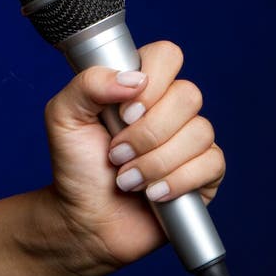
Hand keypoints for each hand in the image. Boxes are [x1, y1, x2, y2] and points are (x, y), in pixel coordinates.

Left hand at [42, 41, 224, 275]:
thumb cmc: (75, 165)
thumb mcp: (64, 116)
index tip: (124, 113)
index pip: (167, 56)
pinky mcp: (204, 173)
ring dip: (156, 162)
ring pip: (199, 132)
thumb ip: (88, 84)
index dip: (152, 81)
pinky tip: (153, 193)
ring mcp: (190, 139)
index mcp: (140, 85)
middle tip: (117, 154)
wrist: (83, 219)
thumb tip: (133, 80)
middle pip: (188, 95)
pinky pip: (211, 163)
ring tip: (127, 180)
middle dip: (147, 133)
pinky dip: (178, 180)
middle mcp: (169, 107)